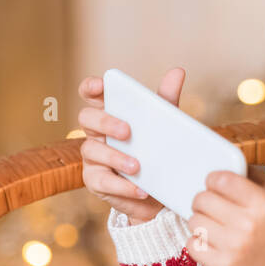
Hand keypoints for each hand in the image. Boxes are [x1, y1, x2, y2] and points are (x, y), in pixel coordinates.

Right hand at [77, 67, 185, 223]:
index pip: (91, 95)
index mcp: (109, 114)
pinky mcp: (95, 181)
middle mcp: (96, 133)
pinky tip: (140, 189)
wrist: (159, 194)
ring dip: (115, 157)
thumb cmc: (155, 151)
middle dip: (105, 122)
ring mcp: (93, 157)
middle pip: (86, 118)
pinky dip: (122, 186)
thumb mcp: (162, 125)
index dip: (91, 87)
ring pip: (92, 150)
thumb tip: (178, 71)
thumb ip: (165, 100)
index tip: (100, 86)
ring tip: (137, 166)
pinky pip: (102, 181)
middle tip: (127, 131)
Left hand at [184, 167, 264, 265]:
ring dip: (200, 222)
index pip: (222, 179)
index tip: (213, 185)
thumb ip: (254, 180)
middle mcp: (248, 224)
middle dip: (203, 201)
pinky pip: (192, 244)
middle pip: (202, 199)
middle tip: (211, 208)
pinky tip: (212, 244)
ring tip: (214, 227)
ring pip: (194, 221)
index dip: (212, 180)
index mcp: (263, 204)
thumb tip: (227, 165)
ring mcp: (233, 247)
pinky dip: (198, 243)